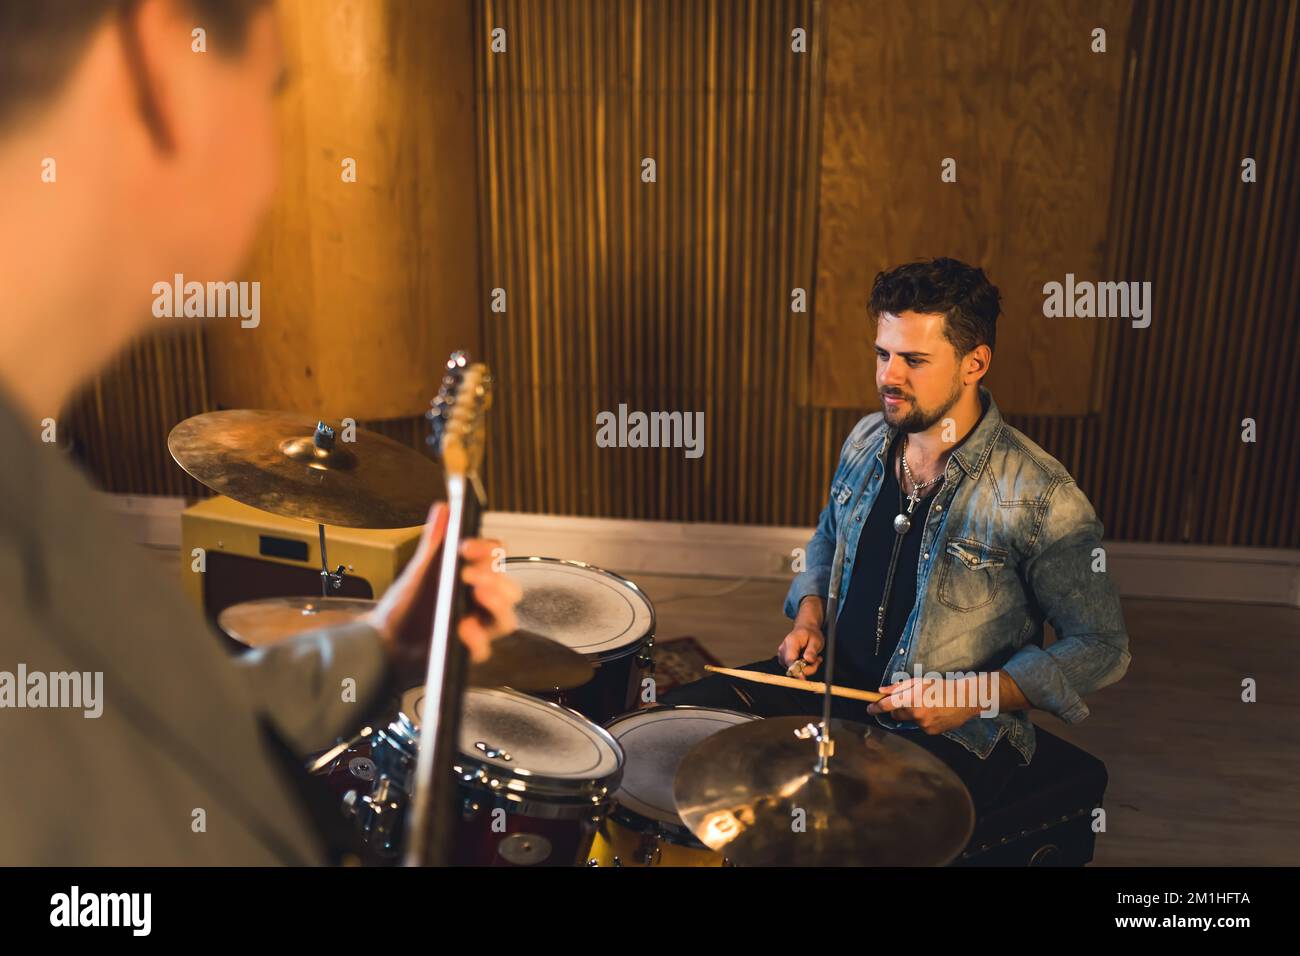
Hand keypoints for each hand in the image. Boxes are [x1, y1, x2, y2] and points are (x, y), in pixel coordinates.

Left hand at [363, 502, 521, 686]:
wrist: (383, 641)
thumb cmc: (405, 605)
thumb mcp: (418, 571)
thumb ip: (434, 542)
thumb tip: (444, 508)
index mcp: (473, 577)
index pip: (496, 558)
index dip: (487, 550)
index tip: (465, 546)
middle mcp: (480, 602)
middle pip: (509, 589)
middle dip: (496, 579)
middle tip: (471, 574)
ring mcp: (477, 627)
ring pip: (505, 619)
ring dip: (497, 604)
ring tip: (479, 594)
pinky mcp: (466, 651)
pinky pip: (483, 649)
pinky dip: (476, 639)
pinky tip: (462, 628)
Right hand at [777, 624, 824, 678]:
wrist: (805, 629)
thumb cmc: (810, 634)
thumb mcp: (816, 640)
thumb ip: (812, 650)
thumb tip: (808, 660)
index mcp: (791, 642)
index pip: (790, 660)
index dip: (796, 671)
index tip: (804, 678)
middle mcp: (783, 649)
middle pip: (792, 667)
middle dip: (807, 668)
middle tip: (818, 660)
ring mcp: (782, 655)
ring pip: (793, 670)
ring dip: (806, 668)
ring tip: (814, 658)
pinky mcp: (784, 660)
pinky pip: (794, 669)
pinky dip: (803, 667)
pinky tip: (808, 660)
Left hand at [866, 677, 981, 733]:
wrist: (964, 699)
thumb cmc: (942, 686)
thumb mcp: (919, 681)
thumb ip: (898, 687)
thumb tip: (881, 691)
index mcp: (912, 698)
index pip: (887, 705)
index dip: (875, 707)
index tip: (869, 708)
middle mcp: (916, 714)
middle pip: (896, 715)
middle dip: (897, 708)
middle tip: (906, 700)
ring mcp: (923, 725)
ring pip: (909, 720)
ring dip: (912, 714)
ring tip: (927, 705)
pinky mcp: (931, 732)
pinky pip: (919, 726)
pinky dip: (922, 720)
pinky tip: (933, 713)